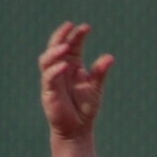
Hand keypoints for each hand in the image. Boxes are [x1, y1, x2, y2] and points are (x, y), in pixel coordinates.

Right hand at [39, 21, 113, 146]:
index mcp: (72, 66)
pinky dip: (55, 70)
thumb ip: (100, 73)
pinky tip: (65, 66)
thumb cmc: (84, 108)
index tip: (86, 27)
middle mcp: (60, 70)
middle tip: (70, 26)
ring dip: (55, 51)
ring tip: (66, 46)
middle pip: (55, 47)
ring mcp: (52, 80)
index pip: (72, 45)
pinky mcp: (48, 92)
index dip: (77, 35)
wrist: (77, 130)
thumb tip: (110, 57)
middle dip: (61, 35)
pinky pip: (48, 78)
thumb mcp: (95, 88)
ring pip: (47, 60)